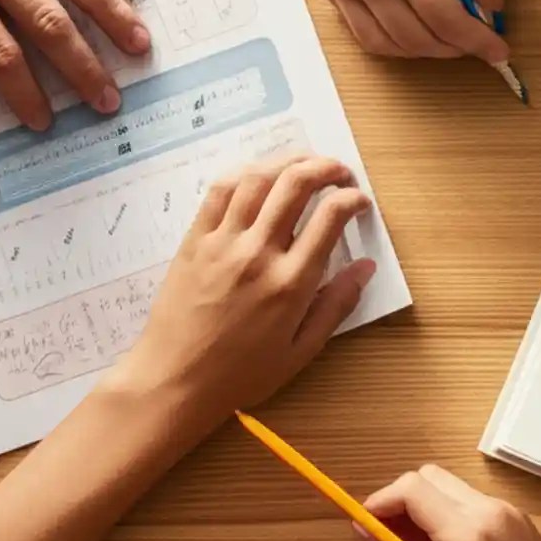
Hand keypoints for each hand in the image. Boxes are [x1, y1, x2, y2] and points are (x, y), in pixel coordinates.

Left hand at [104, 154, 377, 427]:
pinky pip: (220, 191)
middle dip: (326, 167)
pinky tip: (261, 175)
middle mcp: (257, 253)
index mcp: (290, 284)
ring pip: (258, 178)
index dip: (353, 199)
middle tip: (339, 173)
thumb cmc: (240, 375)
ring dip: (288, 160)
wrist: (174, 380)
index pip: (330, 217)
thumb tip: (365, 267)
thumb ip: (335, 306)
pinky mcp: (194, 240)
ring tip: (305, 163)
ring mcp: (222, 242)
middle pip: (296, 183)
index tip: (359, 202)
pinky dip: (246, 173)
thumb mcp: (300, 352)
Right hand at [307, 0, 508, 63]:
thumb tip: (490, 9)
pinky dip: (388, 37)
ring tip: (443, 39)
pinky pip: (357, 28)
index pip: (444, 20)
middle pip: (415, 39)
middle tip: (473, 43)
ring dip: (419, 50)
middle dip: (451, 49)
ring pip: (383, 43)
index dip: (475, 41)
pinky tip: (410, 26)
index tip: (496, 50)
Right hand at [361, 465, 540, 540]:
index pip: (411, 488)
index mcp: (468, 534)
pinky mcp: (516, 515)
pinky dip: (448, 512)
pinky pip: (470, 499)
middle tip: (388, 535)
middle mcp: (489, 511)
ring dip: (425, 505)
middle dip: (401, 499)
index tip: (367, 522)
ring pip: (449, 484)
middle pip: (428, 476)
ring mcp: (506, 510)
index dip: (381, 501)